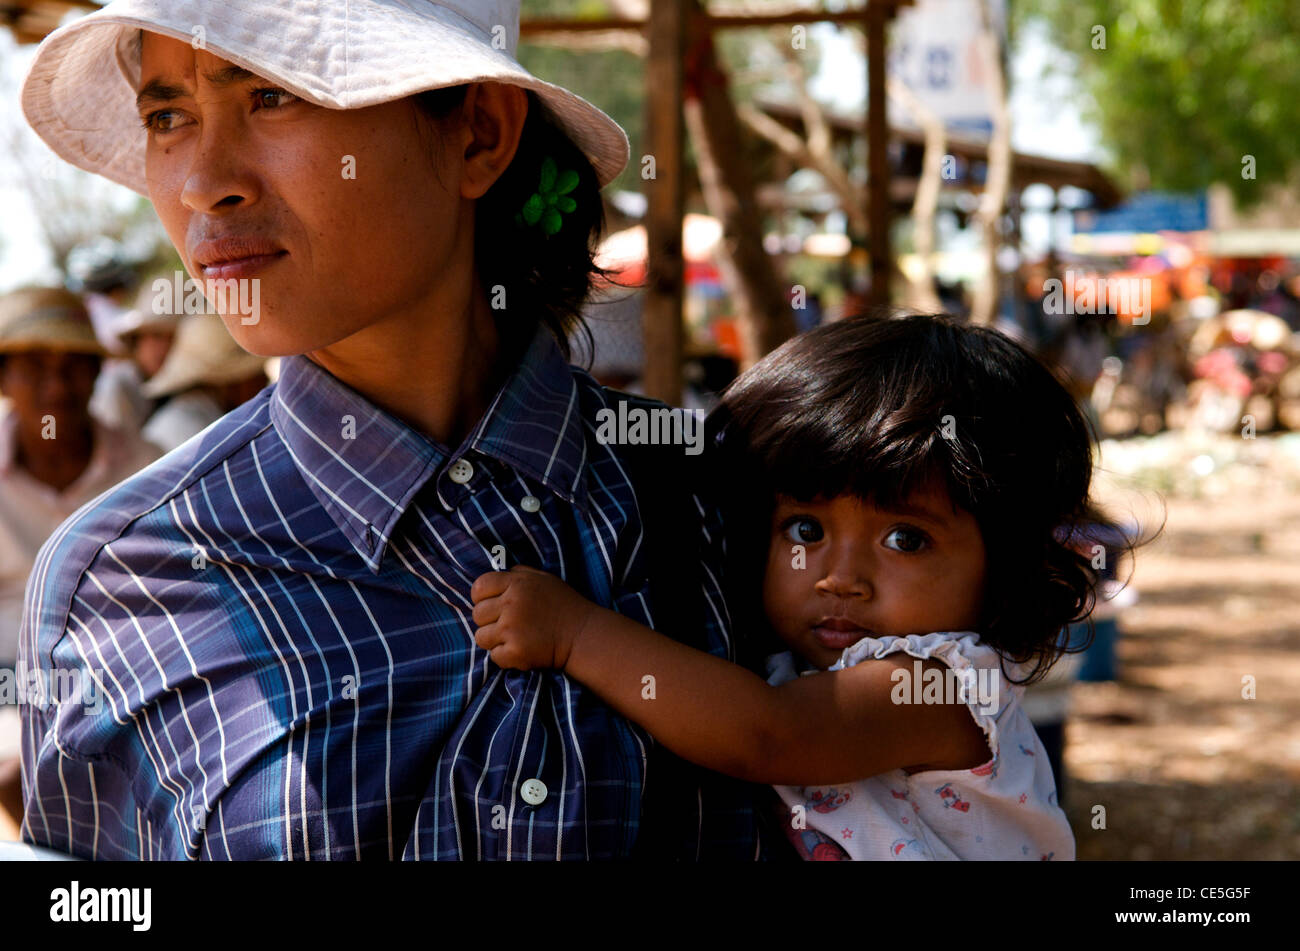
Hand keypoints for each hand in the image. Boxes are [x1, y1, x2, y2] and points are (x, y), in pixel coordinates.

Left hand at [470, 565, 596, 670]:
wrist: (583, 635)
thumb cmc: (563, 605)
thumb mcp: (543, 579)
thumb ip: (518, 574)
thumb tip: (498, 574)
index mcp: (517, 583)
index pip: (479, 588)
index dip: (481, 598)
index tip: (493, 605)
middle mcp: (512, 604)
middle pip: (477, 614)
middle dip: (489, 621)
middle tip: (509, 624)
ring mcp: (512, 629)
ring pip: (481, 637)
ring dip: (495, 640)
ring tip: (515, 638)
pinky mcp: (516, 652)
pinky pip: (494, 656)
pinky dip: (506, 656)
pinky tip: (522, 649)